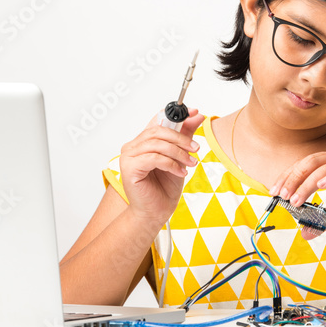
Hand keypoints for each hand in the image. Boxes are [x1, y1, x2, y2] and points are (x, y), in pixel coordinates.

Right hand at [119, 108, 204, 227]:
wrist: (155, 212)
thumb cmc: (164, 187)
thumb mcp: (180, 158)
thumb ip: (185, 136)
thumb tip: (197, 116)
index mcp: (142, 142)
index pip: (158, 121)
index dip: (177, 115)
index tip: (195, 114)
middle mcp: (132, 147)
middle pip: (158, 131)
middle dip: (181, 138)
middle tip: (195, 148)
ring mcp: (128, 156)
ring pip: (158, 144)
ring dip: (178, 153)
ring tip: (191, 163)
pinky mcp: (129, 168)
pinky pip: (154, 158)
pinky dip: (171, 164)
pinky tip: (180, 172)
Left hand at [270, 152, 325, 237]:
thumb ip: (322, 218)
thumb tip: (306, 233)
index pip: (303, 166)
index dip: (287, 177)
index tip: (274, 192)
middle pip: (309, 163)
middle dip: (292, 179)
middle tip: (281, 196)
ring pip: (322, 167)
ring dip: (306, 183)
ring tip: (295, 199)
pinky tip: (320, 186)